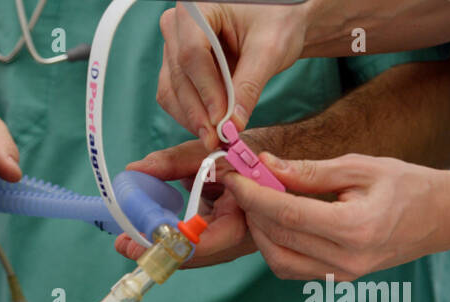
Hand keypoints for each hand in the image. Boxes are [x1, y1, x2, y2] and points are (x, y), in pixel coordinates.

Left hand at [114, 138, 261, 267]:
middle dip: (155, 252)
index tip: (136, 242)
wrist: (276, 160)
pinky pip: (195, 245)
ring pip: (191, 255)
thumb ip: (173, 161)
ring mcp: (230, 242)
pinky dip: (173, 239)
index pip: (200, 244)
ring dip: (160, 248)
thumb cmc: (250, 154)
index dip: (166, 246)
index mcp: (241, 219)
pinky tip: (148, 233)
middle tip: (122, 243)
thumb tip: (134, 170)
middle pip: (191, 257)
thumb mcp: (211, 152)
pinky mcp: (222, 237)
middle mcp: (238, 239)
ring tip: (127, 240)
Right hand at [156, 2, 307, 148]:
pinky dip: (191, 116)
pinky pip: (174, 97)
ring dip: (191, 118)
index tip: (221, 120)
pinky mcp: (176, 68)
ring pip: (171, 91)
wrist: (278, 21)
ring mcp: (173, 47)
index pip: (192, 53)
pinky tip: (211, 129)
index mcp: (198, 7)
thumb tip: (232, 125)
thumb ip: (250, 85)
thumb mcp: (271, 48)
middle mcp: (178, 25)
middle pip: (179, 75)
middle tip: (216, 139)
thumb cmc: (278, 19)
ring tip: (216, 138)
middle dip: (197, 112)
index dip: (205, 90)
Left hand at [221, 153, 449, 279]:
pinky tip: (275, 221)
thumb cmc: (408, 185)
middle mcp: (346, 260)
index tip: (234, 176)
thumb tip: (265, 166)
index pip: (287, 214)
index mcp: (355, 228)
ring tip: (257, 203)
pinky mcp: (337, 280)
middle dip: (252, 211)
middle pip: (279, 238)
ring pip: (279, 261)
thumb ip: (310, 171)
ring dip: (260, 233)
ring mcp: (341, 276)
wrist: (443, 217)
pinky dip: (276, 246)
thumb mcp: (360, 167)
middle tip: (241, 185)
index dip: (254, 195)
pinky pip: (293, 268)